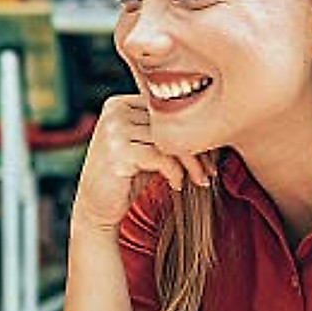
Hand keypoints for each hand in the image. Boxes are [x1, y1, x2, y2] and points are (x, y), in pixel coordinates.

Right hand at [72, 94, 214, 231]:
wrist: (96, 207)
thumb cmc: (127, 177)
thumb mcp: (147, 147)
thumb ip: (166, 130)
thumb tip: (215, 124)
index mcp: (120, 103)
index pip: (167, 110)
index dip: (193, 131)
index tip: (210, 155)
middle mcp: (115, 111)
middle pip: (170, 123)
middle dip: (196, 148)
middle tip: (210, 170)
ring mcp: (114, 130)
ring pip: (169, 140)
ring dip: (191, 163)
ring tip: (198, 179)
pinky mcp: (117, 151)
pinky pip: (161, 157)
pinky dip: (175, 172)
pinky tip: (176, 184)